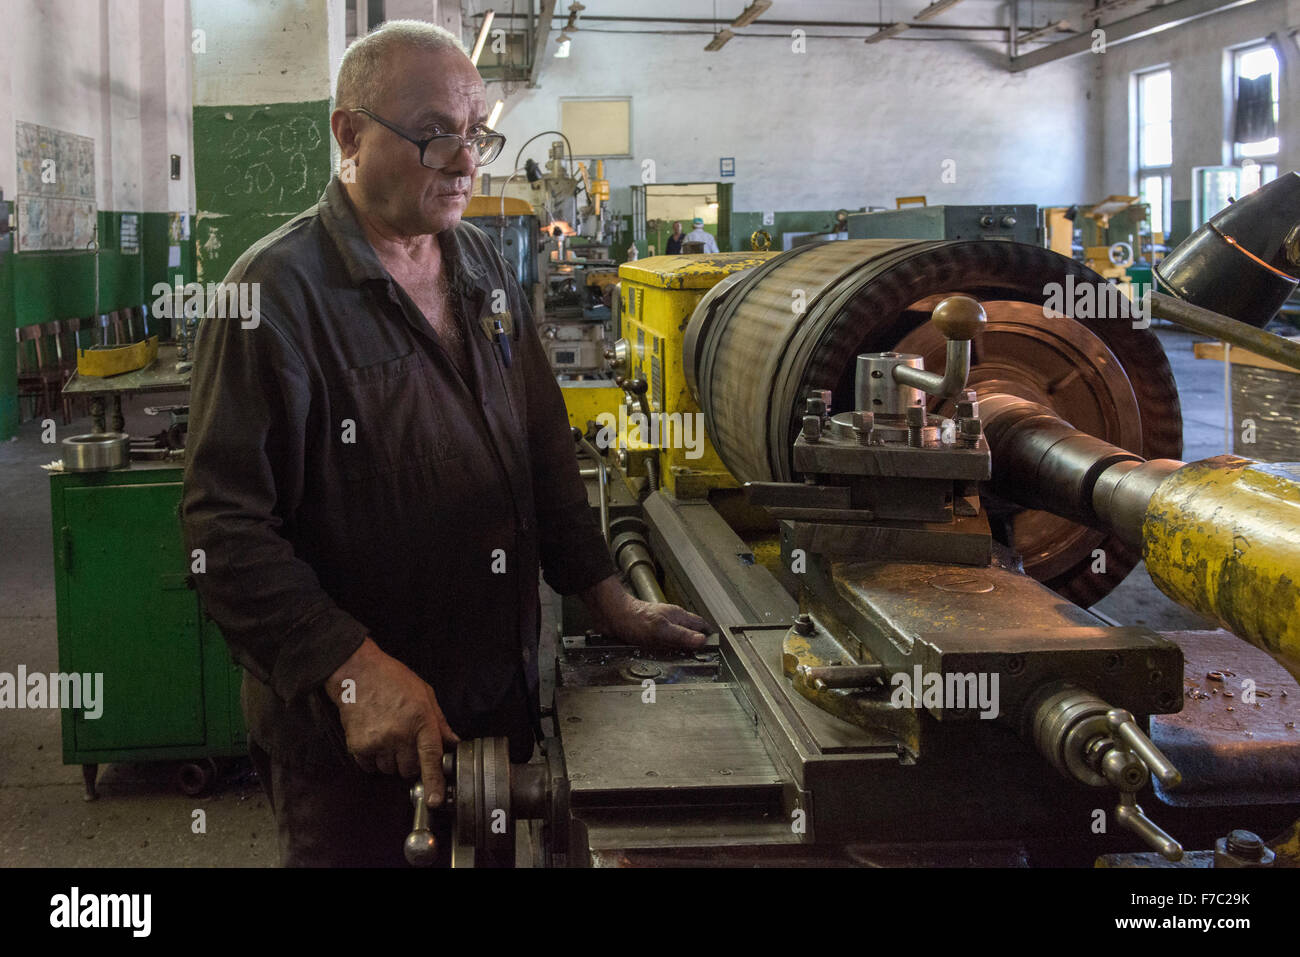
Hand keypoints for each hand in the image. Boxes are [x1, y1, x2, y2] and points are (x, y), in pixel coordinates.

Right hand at [325, 637, 459, 806]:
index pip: (431, 758)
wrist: (357, 673)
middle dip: (410, 761)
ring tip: (387, 736)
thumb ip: (439, 722)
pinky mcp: (359, 746)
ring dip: (391, 760)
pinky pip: (369, 767)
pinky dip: (372, 759)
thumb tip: (453, 742)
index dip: (434, 782)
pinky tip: (373, 739)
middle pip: (410, 769)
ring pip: (390, 770)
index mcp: (421, 721)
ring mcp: (379, 742)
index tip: (435, 800)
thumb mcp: (425, 695)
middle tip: (405, 742)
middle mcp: (400, 734)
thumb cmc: (393, 679)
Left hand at [582, 574, 709, 650]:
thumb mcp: (661, 629)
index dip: (709, 636)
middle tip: (703, 657)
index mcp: (678, 617)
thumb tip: (701, 641)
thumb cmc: (633, 618)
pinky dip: (667, 651)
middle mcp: (670, 620)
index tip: (715, 648)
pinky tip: (666, 658)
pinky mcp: (648, 633)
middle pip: (690, 631)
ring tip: (688, 660)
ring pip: (677, 637)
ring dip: (682, 648)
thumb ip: (681, 635)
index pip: (700, 625)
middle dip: (697, 643)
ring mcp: (659, 626)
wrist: (610, 614)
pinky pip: (663, 642)